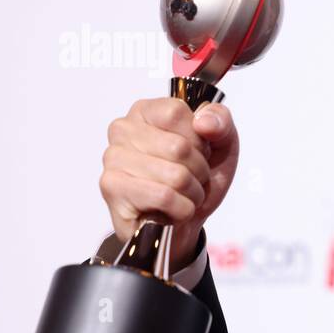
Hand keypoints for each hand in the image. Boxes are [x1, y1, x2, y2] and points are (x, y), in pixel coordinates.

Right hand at [98, 97, 239, 268]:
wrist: (186, 221)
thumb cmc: (197, 178)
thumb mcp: (222, 144)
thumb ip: (221, 121)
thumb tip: (203, 121)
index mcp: (146, 111)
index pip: (176, 113)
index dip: (199, 140)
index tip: (197, 151)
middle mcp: (122, 130)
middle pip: (179, 147)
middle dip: (199, 171)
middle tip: (192, 179)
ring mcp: (113, 159)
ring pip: (175, 175)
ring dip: (192, 192)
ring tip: (183, 194)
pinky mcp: (112, 188)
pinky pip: (164, 197)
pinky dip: (182, 208)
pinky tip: (172, 209)